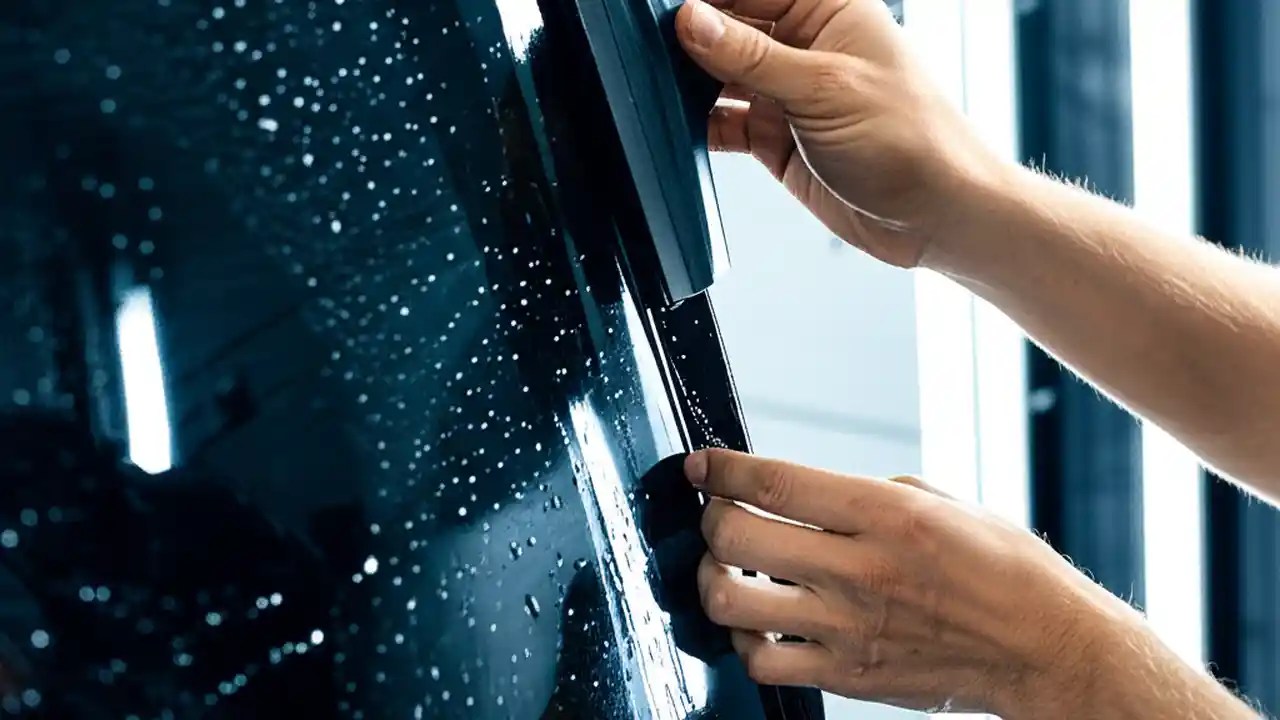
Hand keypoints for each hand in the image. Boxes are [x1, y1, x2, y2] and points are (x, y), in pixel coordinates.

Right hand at [675, 0, 1012, 267]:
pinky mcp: (776, 138)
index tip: (654, 10)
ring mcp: (787, 93)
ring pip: (718, 75)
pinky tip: (670, 124)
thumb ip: (750, 57)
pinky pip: (723, 122)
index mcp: (826, 9)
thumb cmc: (911, 140)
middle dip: (685, 36)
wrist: (936, 217)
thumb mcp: (823, 88)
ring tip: (645, 84)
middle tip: (637, 46)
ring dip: (685, 81)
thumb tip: (690, 19)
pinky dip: (696, 125)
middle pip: (727, 27)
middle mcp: (804, 45)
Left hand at [683, 449, 1150, 715]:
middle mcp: (859, 570)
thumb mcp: (940, 502)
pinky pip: (761, 663)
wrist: (1043, 647)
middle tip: (719, 515)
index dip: (721, 469)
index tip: (702, 465)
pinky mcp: (846, 675)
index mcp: (885, 515)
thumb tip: (802, 494)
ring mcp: (847, 628)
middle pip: (734, 537)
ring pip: (731, 602)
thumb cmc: (1002, 566)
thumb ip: (863, 495)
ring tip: (730, 570)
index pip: (774, 482)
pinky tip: (761, 622)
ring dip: (714, 578)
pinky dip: (745, 639)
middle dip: (711, 518)